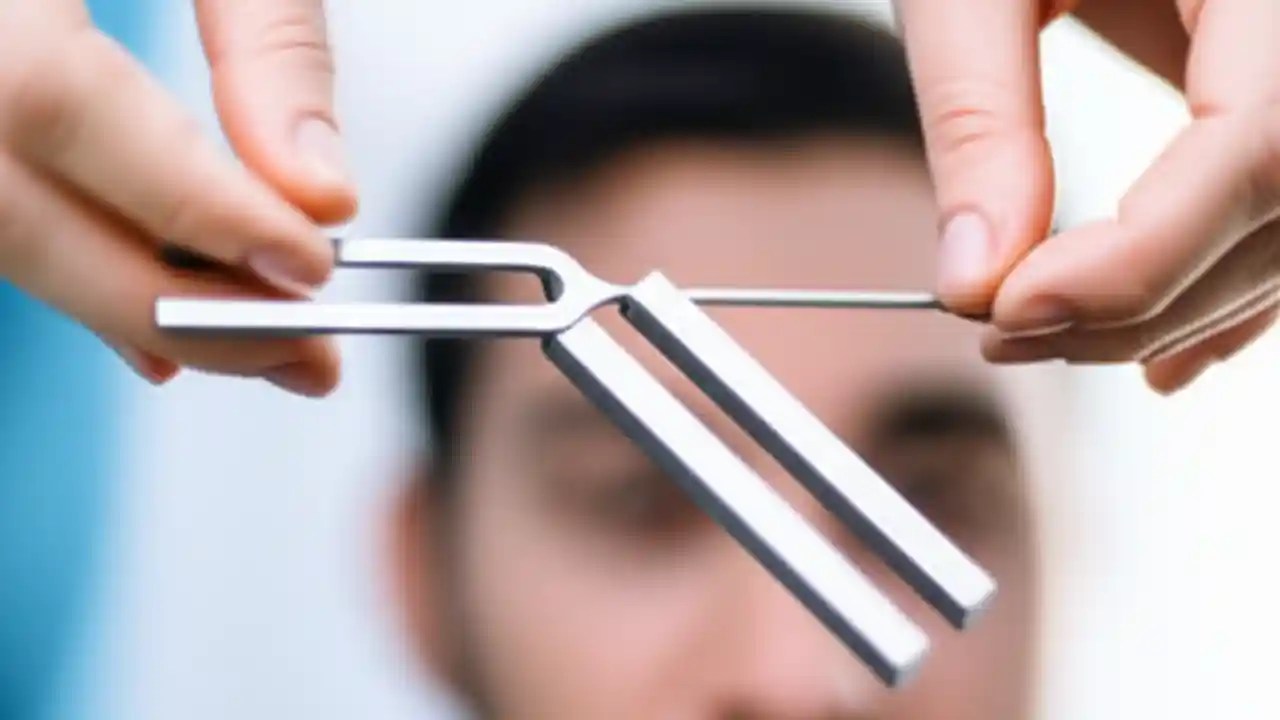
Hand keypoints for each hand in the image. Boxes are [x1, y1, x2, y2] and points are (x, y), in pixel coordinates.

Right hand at [0, 0, 356, 395]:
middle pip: (1, 200)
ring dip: (127, 307)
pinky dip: (80, 273)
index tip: (312, 265)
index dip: (186, 201)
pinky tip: (164, 325)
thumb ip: (269, 39)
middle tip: (306, 357)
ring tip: (263, 350)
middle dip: (161, 298)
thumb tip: (320, 196)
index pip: (51, 101)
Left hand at [896, 0, 1278, 393]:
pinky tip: (1159, 344)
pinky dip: (1227, 285)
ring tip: (1051, 335)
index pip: (1260, 142)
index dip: (1142, 256)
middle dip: (1145, 299)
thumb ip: (979, 120)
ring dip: (1177, 311)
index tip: (1012, 308)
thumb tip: (976, 277)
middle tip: (1009, 331)